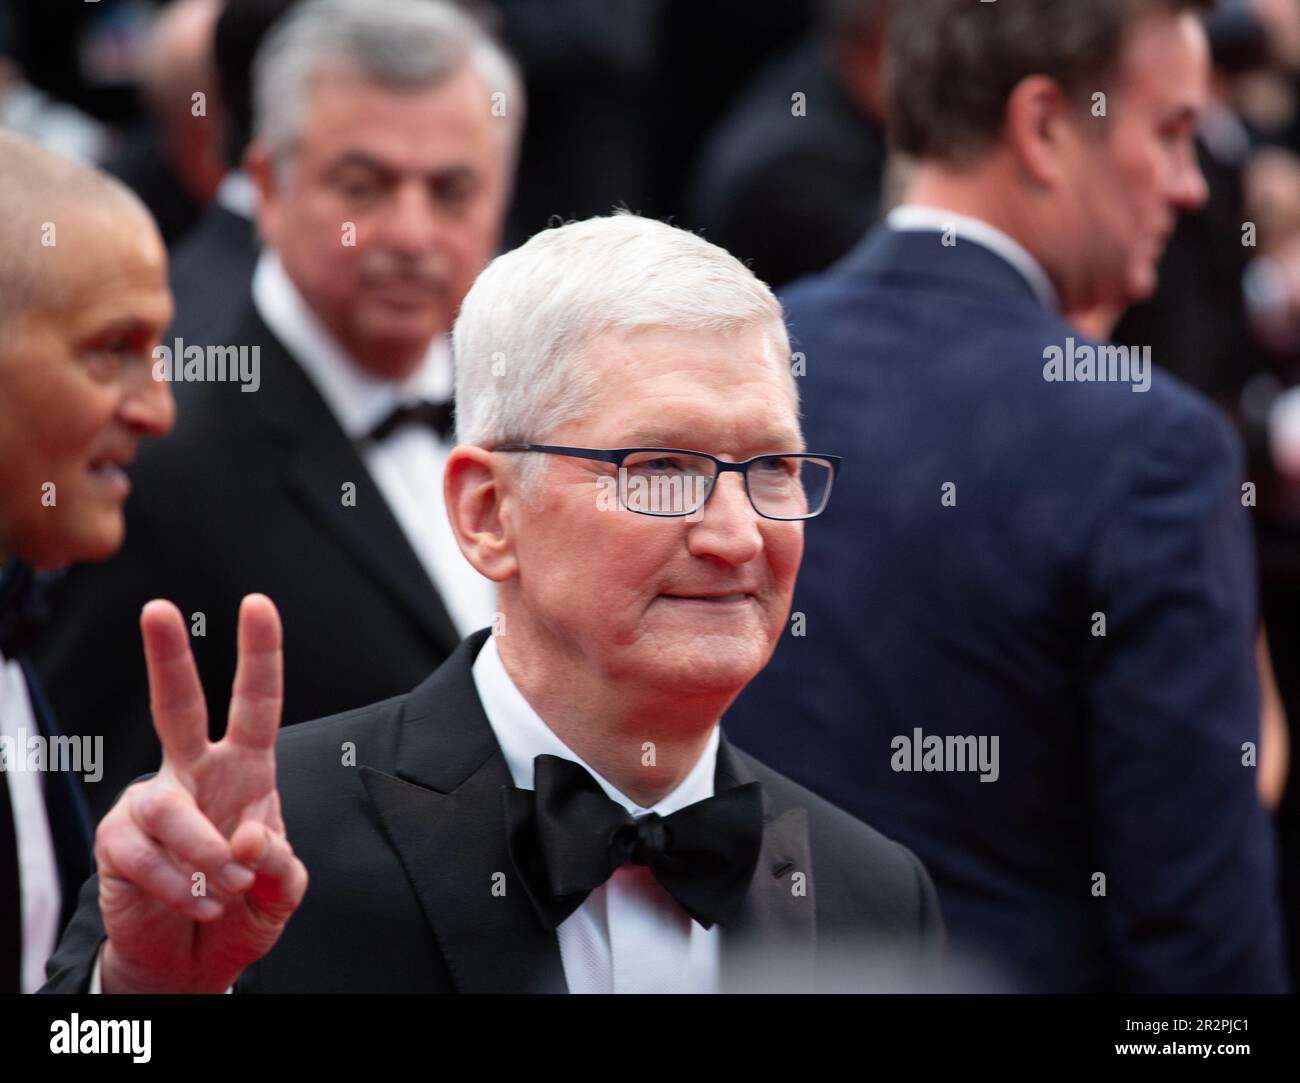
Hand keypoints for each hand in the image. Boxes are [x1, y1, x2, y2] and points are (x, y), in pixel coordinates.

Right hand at [96, 594, 307, 992]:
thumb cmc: (244, 908)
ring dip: (204, 852)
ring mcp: (153, 805)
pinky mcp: (118, 843)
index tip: (257, 604)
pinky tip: (200, 903)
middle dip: (168, 657)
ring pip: (168, 805)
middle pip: (177, 707)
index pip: (256, 704)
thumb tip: (251, 838)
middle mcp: (196, 774)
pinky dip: (179, 885)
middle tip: (159, 608)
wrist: (195, 961)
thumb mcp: (284, 892)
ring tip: (229, 886)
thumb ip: (282, 865)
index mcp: (247, 770)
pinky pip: (143, 855)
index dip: (260, 655)